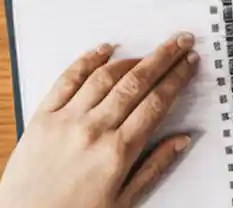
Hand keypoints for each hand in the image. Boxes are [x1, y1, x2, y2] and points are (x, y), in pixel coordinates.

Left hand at [0, 34, 199, 207]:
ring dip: (131, 58)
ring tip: (150, 50)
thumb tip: (182, 140)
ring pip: (105, 77)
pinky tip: (103, 50)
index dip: (176, 78)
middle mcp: (93, 130)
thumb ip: (154, 167)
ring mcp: (66, 120)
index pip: (156, 103)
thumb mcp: (123, 201)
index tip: (190, 62)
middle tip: (180, 41)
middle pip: (136, 82)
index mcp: (117, 153)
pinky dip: (87, 60)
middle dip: (162, 57)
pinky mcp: (43, 116)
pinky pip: (67, 79)